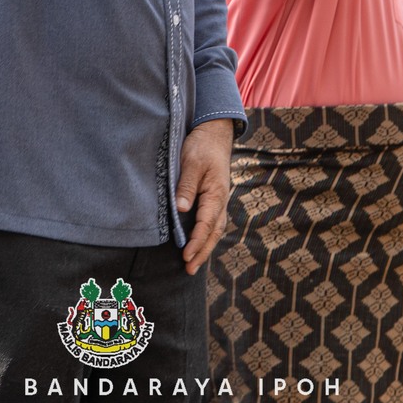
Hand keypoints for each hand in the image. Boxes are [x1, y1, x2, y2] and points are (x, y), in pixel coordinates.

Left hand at [176, 119, 235, 274]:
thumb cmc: (202, 146)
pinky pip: (212, 222)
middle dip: (202, 252)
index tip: (186, 255)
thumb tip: (181, 209)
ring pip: (214, 229)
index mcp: (216, 193)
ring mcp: (219, 200)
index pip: (206, 223)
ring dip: (204, 247)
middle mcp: (221, 200)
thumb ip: (186, 185)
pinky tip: (198, 244)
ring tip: (193, 263)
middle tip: (189, 269)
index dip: (196, 241)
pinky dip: (206, 236)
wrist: (215, 134)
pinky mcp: (214, 198)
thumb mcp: (191, 162)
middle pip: (213, 232)